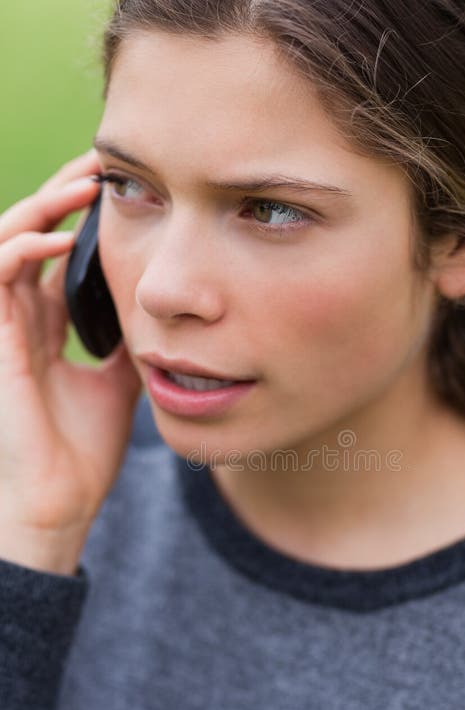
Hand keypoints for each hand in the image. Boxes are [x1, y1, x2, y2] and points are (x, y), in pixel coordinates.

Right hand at [0, 150, 141, 550]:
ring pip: (7, 241)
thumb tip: (158, 314)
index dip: (82, 214)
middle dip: (63, 193)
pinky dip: (27, 250)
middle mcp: (22, 316)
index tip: (124, 187)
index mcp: (47, 324)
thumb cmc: (83, 449)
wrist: (61, 500)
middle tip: (106, 163)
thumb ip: (128, 342)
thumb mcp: (120, 381)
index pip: (58, 250)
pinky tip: (65, 239)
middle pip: (32, 232)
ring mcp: (5, 326)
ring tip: (88, 185)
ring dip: (43, 206)